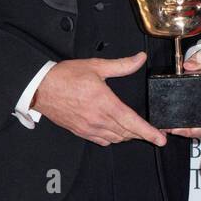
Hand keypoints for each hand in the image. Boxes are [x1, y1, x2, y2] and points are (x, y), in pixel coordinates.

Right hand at [31, 52, 166, 147]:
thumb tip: (139, 59)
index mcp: (105, 103)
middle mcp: (98, 119)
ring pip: (115, 138)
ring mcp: (88, 128)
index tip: (160, 138)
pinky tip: (115, 133)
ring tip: (135, 130)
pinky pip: (101, 140)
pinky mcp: (80, 131)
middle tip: (152, 133)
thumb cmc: (65, 76)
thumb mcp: (96, 66)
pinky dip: (112, 138)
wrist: (41, 87)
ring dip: (127, 136)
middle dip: (141, 134)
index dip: (149, 132)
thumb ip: (122, 65)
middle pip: (127, 133)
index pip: (132, 122)